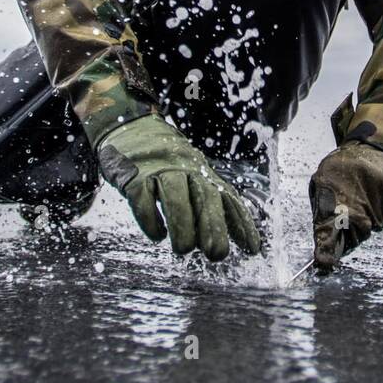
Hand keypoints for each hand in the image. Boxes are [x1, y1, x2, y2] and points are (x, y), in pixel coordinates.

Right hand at [98, 114, 260, 260]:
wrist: (130, 128)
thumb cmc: (166, 162)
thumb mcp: (191, 175)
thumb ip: (205, 203)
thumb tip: (218, 243)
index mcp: (202, 171)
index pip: (227, 197)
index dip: (241, 223)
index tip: (252, 249)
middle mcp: (185, 168)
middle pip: (205, 196)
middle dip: (214, 226)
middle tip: (217, 254)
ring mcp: (159, 170)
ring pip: (175, 197)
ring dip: (182, 226)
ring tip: (183, 250)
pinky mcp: (134, 176)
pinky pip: (143, 199)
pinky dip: (151, 220)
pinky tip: (158, 235)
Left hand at [309, 142, 382, 272]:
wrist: (374, 143)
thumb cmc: (344, 167)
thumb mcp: (323, 180)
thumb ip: (322, 209)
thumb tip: (321, 243)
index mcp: (333, 194)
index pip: (328, 229)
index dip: (326, 249)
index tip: (324, 264)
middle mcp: (359, 198)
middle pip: (359, 235)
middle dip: (355, 230)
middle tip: (354, 209)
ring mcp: (382, 196)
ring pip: (378, 226)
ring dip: (373, 217)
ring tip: (368, 194)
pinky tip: (382, 192)